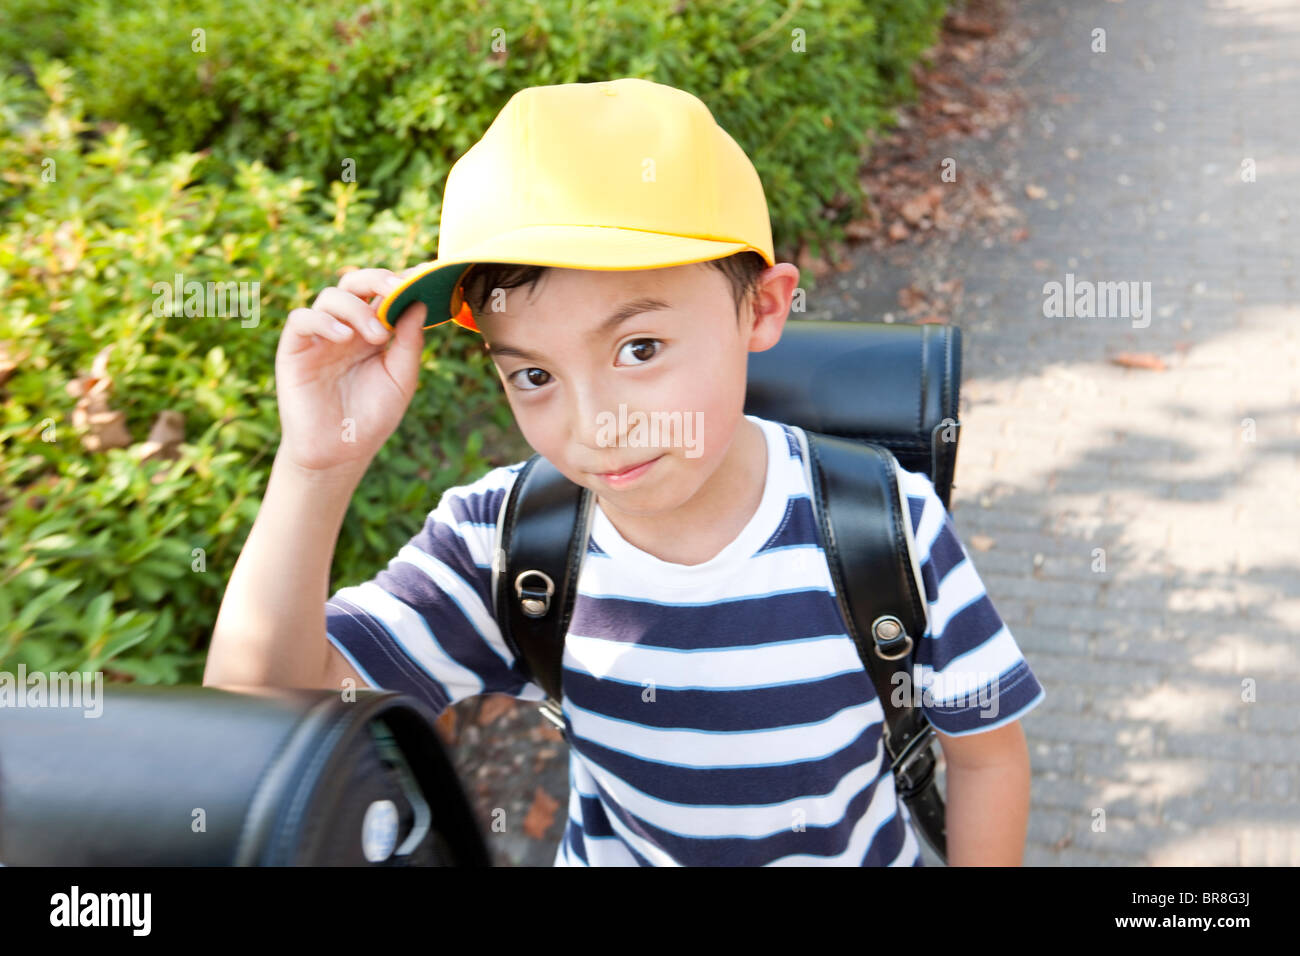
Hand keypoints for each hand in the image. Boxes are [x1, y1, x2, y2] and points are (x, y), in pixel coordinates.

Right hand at [274, 267, 427, 474]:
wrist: (340, 453)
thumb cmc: (372, 417)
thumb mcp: (401, 379)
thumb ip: (409, 342)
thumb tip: (418, 303)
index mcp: (373, 331)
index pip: (384, 294)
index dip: (401, 280)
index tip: (423, 273)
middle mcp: (346, 328)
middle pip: (355, 283)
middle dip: (377, 279)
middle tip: (397, 288)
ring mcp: (320, 337)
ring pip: (331, 296)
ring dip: (356, 308)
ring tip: (375, 336)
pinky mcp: (295, 349)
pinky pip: (302, 319)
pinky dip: (323, 321)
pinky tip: (343, 337)